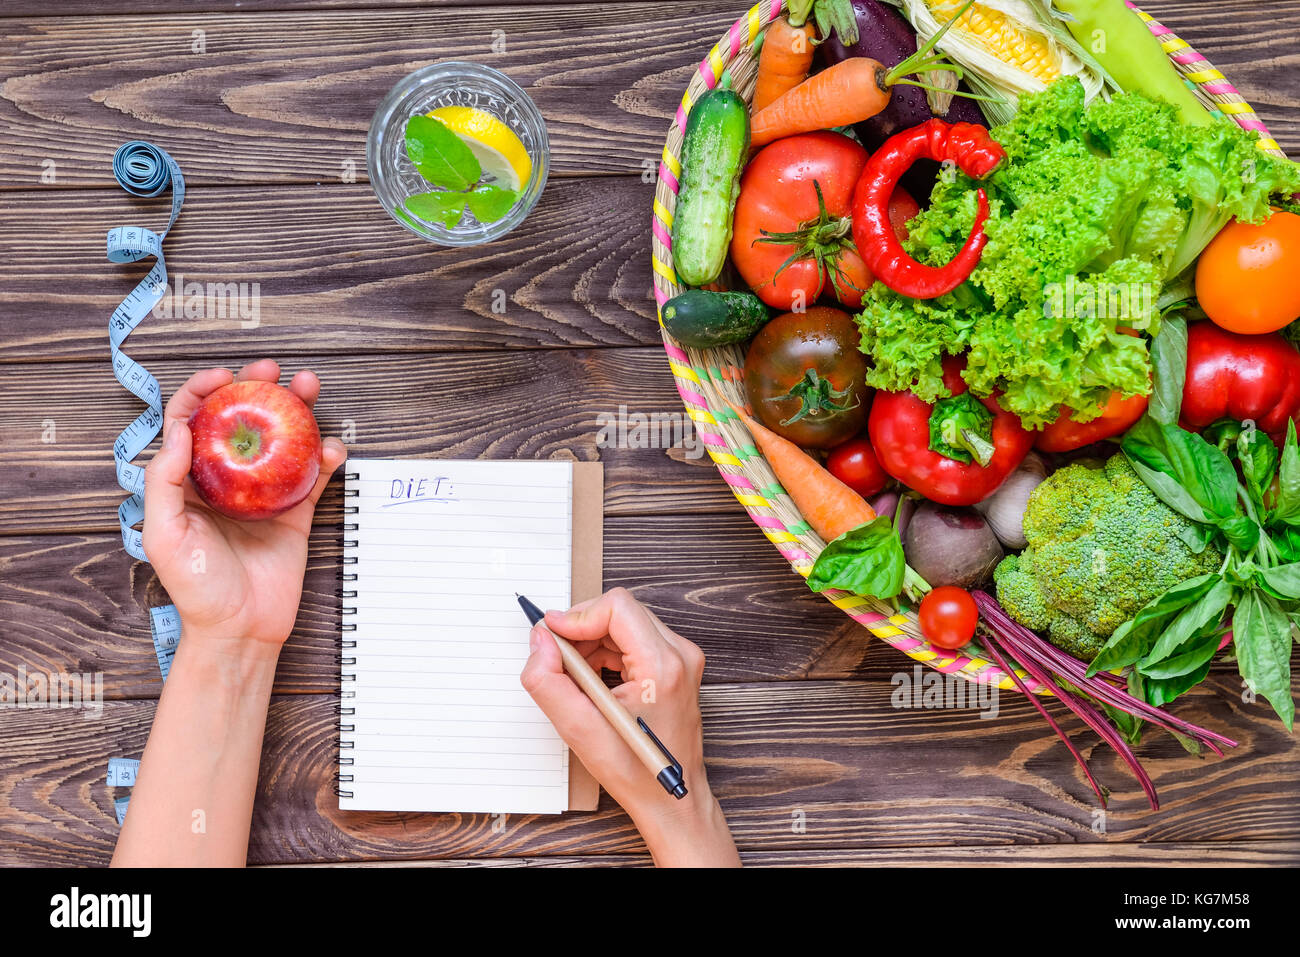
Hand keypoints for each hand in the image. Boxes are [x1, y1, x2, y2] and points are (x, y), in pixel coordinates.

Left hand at [142, 360, 346, 654]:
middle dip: (257, 389)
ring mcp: (264, 494)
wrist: (240, 629)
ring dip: (297, 411)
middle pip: (241, 421)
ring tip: (309, 390)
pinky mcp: (296, 513)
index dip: (204, 392)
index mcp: (188, 481)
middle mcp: (226, 481)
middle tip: (272, 371)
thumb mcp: (164, 535)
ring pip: (281, 440)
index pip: (191, 422)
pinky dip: (326, 457)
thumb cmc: (195, 589)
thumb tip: (179, 431)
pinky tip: (333, 446)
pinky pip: (314, 476)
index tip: (226, 377)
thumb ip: (164, 482)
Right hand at [520, 588, 739, 866]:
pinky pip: (635, 639)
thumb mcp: (579, 730)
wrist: (671, 799)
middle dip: (582, 630)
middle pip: (620, 611)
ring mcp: (682, 659)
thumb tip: (540, 640)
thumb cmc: (635, 771)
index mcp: (662, 666)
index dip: (577, 616)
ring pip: (625, 623)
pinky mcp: (677, 666)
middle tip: (558, 660)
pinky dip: (607, 652)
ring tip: (578, 679)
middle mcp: (680, 654)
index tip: (552, 634)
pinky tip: (596, 682)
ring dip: (593, 643)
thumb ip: (548, 681)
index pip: (616, 607)